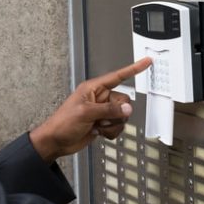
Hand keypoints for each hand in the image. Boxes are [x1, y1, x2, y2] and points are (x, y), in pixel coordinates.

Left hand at [29, 57, 151, 162]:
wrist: (56, 142)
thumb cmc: (63, 123)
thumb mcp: (86, 113)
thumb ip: (109, 110)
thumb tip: (127, 109)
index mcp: (94, 88)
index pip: (118, 76)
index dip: (133, 69)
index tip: (146, 62)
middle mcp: (100, 98)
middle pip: (123, 101)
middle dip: (117, 113)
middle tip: (103, 119)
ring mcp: (102, 112)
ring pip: (122, 115)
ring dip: (113, 124)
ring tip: (98, 126)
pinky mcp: (103, 123)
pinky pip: (118, 126)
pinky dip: (111, 131)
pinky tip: (99, 132)